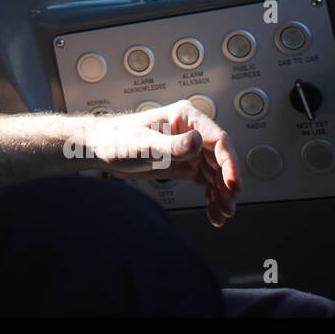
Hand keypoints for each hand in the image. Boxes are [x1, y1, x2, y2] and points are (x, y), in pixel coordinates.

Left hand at [79, 100, 240, 226]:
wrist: (100, 149)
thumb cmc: (117, 140)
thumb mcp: (144, 145)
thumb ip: (172, 145)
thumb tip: (198, 141)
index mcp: (186, 118)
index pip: (219, 141)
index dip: (230, 163)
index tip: (233, 185)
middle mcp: (191, 133)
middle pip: (221, 159)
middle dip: (228, 184)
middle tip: (230, 206)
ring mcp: (189, 149)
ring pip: (215, 173)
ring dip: (221, 194)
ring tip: (223, 214)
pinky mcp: (183, 164)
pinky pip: (205, 181)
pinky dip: (211, 197)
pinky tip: (213, 212)